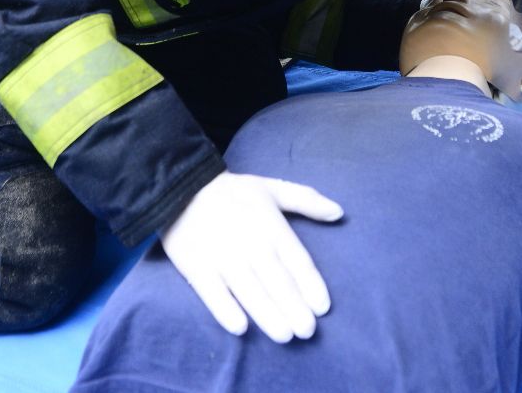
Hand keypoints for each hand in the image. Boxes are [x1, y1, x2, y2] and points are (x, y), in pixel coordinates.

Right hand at [160, 171, 342, 342]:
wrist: (181, 186)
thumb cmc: (234, 192)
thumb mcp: (272, 188)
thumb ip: (306, 200)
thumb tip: (339, 212)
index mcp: (270, 223)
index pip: (296, 258)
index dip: (311, 284)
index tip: (323, 307)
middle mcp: (249, 241)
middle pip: (276, 280)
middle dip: (294, 307)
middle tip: (307, 331)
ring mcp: (221, 255)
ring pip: (249, 290)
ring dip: (268, 314)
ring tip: (284, 335)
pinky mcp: (196, 265)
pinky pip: (212, 292)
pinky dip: (225, 310)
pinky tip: (240, 328)